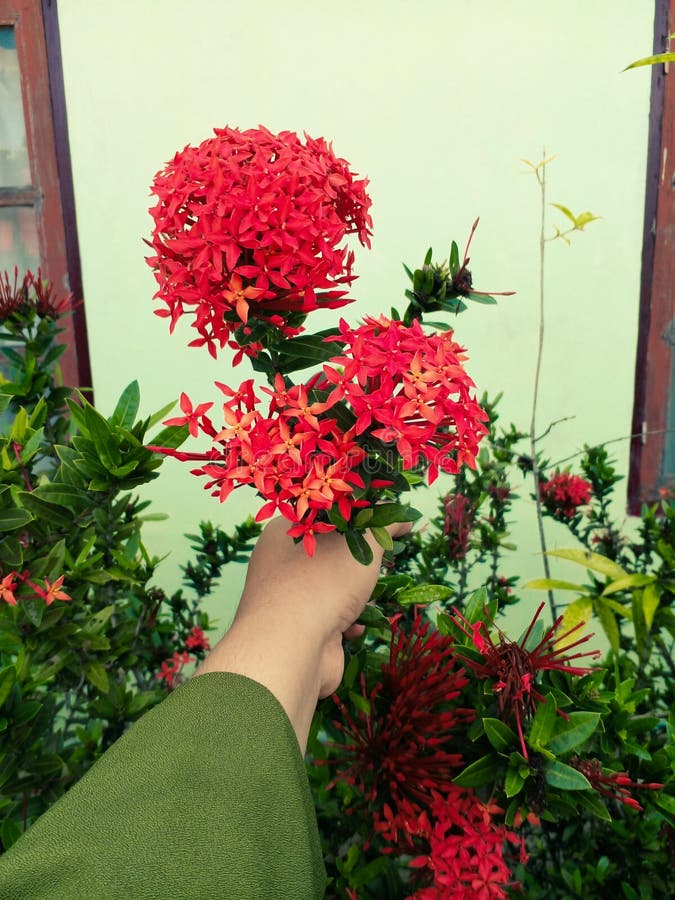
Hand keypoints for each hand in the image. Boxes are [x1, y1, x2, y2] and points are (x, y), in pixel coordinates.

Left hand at [195, 518, 410, 749]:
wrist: (293, 648)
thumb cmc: (323, 581)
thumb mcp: (362, 540)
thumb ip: (383, 522)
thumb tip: (403, 515)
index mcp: (283, 535)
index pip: (319, 518)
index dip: (351, 519)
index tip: (377, 524)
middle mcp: (278, 567)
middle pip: (327, 556)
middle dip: (356, 562)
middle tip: (379, 562)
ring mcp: (286, 603)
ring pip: (331, 590)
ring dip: (355, 596)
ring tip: (369, 596)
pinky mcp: (298, 633)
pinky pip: (329, 621)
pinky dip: (348, 623)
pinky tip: (355, 627)